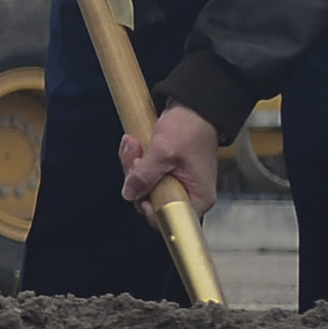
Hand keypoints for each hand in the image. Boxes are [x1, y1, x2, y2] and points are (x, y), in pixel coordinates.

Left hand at [120, 103, 223, 217]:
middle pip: (150, 202)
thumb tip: (129, 194)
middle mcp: (189, 195)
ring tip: (134, 143)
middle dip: (136, 178)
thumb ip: (145, 176)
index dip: (149, 210)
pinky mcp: (167, 173)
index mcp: (198, 197)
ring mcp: (177, 184)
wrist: (193, 106)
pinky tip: (135, 143)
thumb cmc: (190, 128)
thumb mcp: (164, 152)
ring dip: (133, 165)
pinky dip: (137, 160)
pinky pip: (144, 174)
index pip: (170, 221)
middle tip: (136, 155)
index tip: (140, 193)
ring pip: (143, 187)